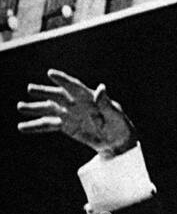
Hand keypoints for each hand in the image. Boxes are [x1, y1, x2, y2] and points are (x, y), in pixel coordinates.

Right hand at [17, 70, 137, 157]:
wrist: (116, 140)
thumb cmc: (118, 124)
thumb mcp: (115, 114)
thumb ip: (106, 102)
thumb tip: (101, 88)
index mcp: (88, 96)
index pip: (74, 86)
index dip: (63, 80)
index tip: (50, 73)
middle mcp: (76, 102)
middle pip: (58, 96)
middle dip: (44, 92)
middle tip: (30, 89)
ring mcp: (69, 114)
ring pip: (49, 109)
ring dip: (35, 108)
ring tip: (20, 107)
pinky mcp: (65, 126)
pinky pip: (48, 125)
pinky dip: (35, 126)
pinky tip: (23, 127)